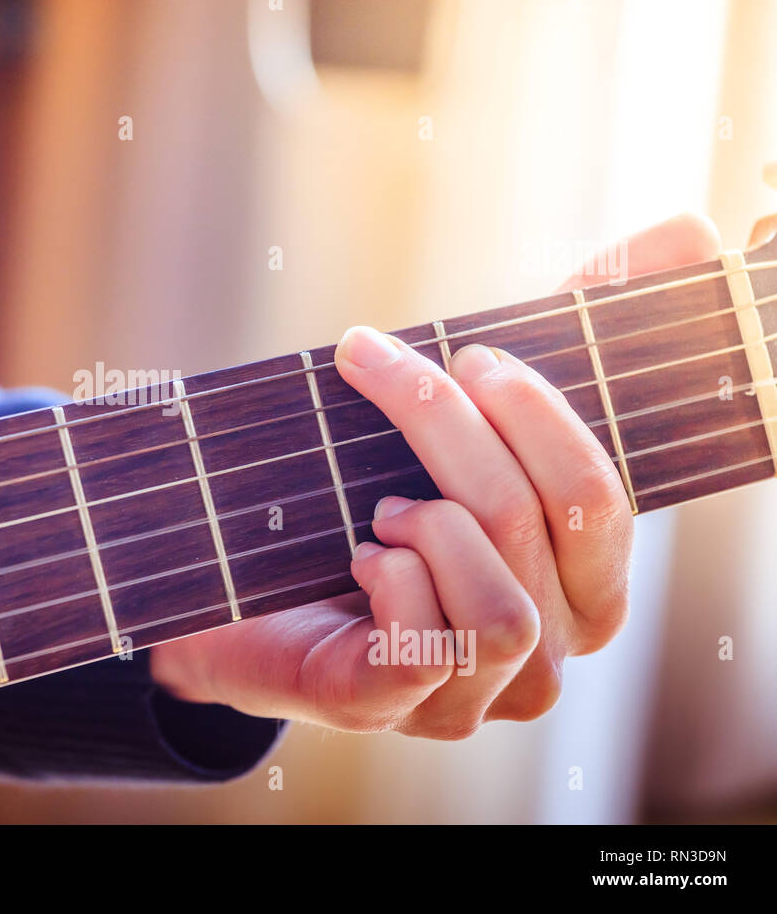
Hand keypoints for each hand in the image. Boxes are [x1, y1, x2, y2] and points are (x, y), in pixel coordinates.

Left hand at [149, 212, 720, 737]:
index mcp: (579, 588)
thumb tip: (690, 225)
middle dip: (450, 427)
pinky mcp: (394, 709)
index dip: (539, 414)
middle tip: (378, 364)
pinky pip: (427, 654)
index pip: (600, 499)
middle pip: (536, 526)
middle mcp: (545, 654)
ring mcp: (474, 695)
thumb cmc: (370, 493)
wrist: (244, 591)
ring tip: (381, 502)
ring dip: (433, 523)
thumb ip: (575, 329)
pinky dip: (394, 584)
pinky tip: (361, 558)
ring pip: (502, 608)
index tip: (467, 352)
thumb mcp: (470, 410)